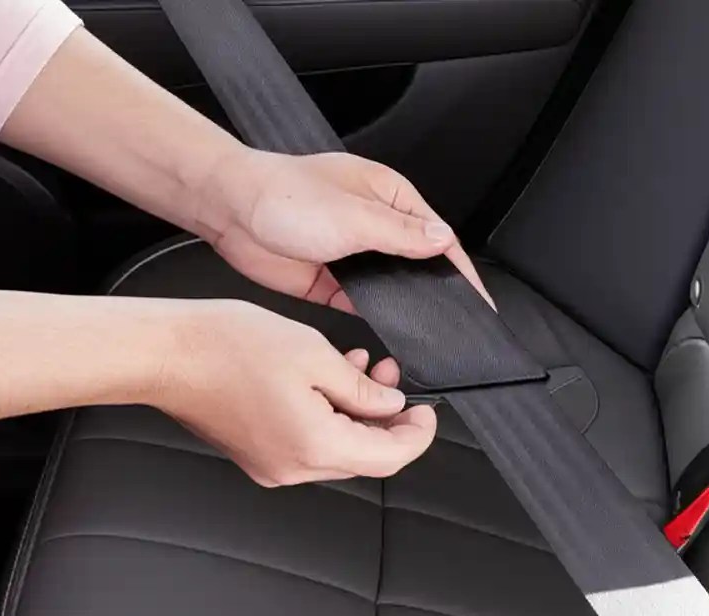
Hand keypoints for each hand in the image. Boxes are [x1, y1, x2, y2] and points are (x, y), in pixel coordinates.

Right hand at [157, 299, 437, 485]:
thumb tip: (389, 403)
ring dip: (357, 414)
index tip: (426, 411)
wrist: (167, 354)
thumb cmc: (226, 347)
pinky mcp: (256, 455)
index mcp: (315, 446)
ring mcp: (272, 466)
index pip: (391, 457)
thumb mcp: (313, 353)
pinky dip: (327, 417)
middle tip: (390, 376)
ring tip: (359, 368)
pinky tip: (325, 381)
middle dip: (387, 418)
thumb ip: (360, 386)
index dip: (417, 434)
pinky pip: (307, 444)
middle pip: (365, 457)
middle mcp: (294, 468)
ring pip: (337, 449)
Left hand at [199, 149, 493, 312]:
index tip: (478, 296)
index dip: (460, 267)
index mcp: (388, 196)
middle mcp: (373, 223)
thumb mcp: (355, 216)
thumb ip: (403, 234)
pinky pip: (361, 301)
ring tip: (423, 326)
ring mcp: (351, 252)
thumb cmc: (283, 194)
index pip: (438, 235)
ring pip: (390, 284)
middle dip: (434, 288)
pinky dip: (374, 313)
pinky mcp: (328, 280)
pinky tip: (384, 327)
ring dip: (402, 301)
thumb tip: (443, 241)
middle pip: (416, 261)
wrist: (230, 211)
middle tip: (455, 318)